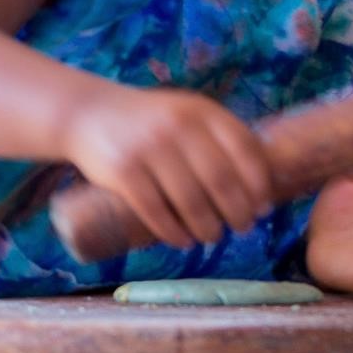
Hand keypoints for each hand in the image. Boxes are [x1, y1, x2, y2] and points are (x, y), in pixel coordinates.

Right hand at [63, 86, 271, 250]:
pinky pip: (156, 211)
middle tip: (243, 228)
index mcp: (202, 111)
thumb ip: (218, 137)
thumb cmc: (151, 122)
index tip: (264, 207)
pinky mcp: (122, 171)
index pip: (245, 149)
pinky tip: (183, 241)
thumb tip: (260, 184)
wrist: (88, 113)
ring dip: (208, 227)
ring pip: (190, 201)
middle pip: (221, 180)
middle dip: (238, 211)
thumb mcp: (187, 114)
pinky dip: (174, 232)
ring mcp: (149, 148)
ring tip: (213, 236)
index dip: (259, 183)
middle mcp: (179, 126)